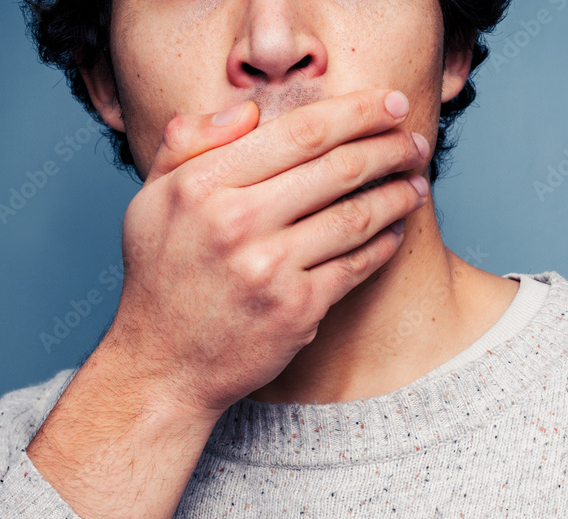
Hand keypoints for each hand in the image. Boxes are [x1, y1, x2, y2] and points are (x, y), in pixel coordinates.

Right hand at [103, 89, 430, 415]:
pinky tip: (396, 230)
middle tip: (417, 142)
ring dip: (396, 195)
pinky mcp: (296, 310)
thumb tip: (248, 110)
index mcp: (203, 185)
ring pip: (355, 216)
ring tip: (416, 183)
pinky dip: (383, 244)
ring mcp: (269, 269)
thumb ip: (188, 143)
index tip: (392, 103)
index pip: (299, 132)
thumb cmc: (160, 279)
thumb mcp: (151, 199)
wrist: (162, 366)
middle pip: (337, 169)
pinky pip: (355, 266)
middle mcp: (236, 222)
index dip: (357, 112)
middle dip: (389, 148)